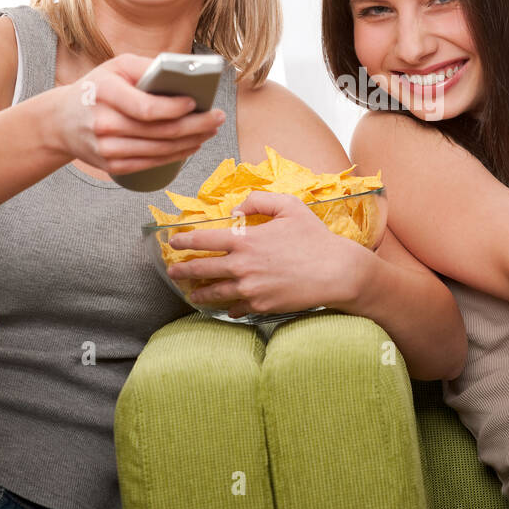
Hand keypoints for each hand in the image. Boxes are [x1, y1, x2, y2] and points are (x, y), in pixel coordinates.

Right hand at [47, 53, 225, 175]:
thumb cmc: (96, 88)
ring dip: (191, 142)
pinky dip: (176, 156)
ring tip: (210, 130)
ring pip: (159, 150)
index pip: (145, 108)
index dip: (174, 109)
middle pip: (159, 131)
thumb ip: (147, 67)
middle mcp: (103, 124)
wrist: (60, 121)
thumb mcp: (116, 67)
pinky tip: (193, 145)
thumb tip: (185, 72)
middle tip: (218, 118)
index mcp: (104, 93)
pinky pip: (151, 163)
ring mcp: (106, 149)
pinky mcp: (111, 165)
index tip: (196, 103)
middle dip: (195, 125)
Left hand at [165, 191, 369, 318]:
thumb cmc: (314, 237)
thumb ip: (258, 200)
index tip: (173, 242)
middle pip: (201, 269)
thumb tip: (235, 208)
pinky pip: (235, 308)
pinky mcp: (260, 306)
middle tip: (172, 272)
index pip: (203, 240)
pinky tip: (225, 307)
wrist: (335, 272)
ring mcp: (249, 288)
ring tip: (192, 293)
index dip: (183, 241)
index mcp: (245, 239)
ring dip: (199, 293)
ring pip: (214, 293)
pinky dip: (227, 308)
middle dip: (182, 271)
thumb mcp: (289, 206)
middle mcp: (241, 265)